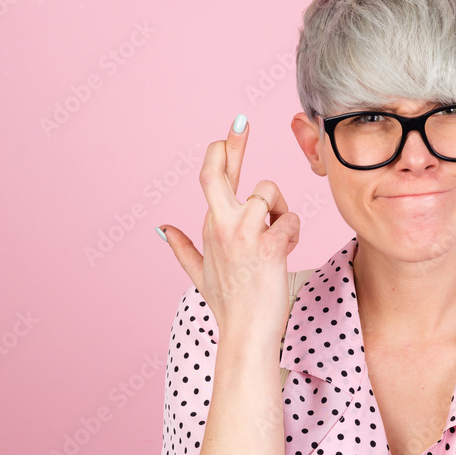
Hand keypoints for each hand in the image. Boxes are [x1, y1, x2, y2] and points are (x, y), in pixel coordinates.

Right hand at [157, 114, 299, 343]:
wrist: (246, 332)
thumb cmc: (229, 305)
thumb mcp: (199, 275)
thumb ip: (180, 249)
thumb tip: (161, 228)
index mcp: (210, 226)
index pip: (212, 179)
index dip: (222, 151)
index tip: (231, 129)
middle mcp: (221, 224)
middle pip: (221, 173)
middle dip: (232, 145)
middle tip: (241, 122)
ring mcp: (242, 233)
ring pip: (269, 192)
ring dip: (282, 210)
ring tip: (280, 236)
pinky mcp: (267, 244)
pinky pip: (290, 220)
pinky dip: (294, 232)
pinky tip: (287, 251)